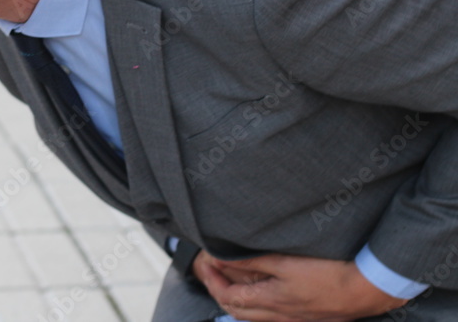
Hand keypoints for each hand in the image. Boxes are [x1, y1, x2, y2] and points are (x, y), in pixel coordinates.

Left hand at [191, 251, 407, 321]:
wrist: (367, 290)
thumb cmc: (328, 273)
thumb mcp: (284, 263)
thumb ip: (252, 262)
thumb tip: (223, 258)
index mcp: (271, 303)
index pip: (229, 298)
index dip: (213, 282)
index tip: (207, 264)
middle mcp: (280, 317)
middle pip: (239, 312)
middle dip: (221, 293)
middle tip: (214, 274)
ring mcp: (294, 320)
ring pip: (256, 317)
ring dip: (239, 301)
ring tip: (233, 282)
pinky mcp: (308, 318)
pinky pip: (273, 318)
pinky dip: (259, 307)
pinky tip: (264, 296)